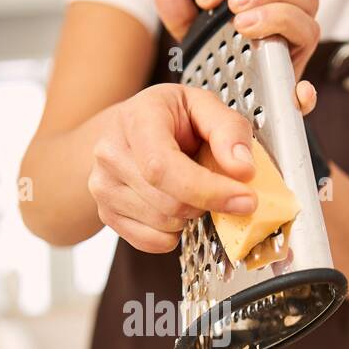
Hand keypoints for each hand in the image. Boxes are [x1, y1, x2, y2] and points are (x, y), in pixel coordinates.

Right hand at [89, 83, 258, 252]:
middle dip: (207, 202)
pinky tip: (174, 205)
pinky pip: (153, 241)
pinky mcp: (106, 213)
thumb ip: (229, 130)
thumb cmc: (167, 118)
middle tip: (217, 185)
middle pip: (170, 203)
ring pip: (164, 224)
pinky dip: (174, 232)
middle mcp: (112, 153)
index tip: (245, 200)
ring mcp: (103, 186)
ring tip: (189, 188)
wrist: (125, 129)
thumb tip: (243, 169)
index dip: (209, 190)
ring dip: (190, 215)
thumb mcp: (203, 106)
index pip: (164, 167)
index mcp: (138, 119)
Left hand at [151, 0, 321, 102]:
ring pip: (309, 26)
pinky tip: (290, 91)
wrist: (219, 106)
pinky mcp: (290, 97)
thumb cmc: (215, 60)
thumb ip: (179, 10)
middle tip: (231, 5)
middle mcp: (288, 25)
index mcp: (268, 1)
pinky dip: (304, 94)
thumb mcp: (193, 33)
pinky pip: (308, 95)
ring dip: (278, 18)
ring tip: (243, 26)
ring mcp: (293, 58)